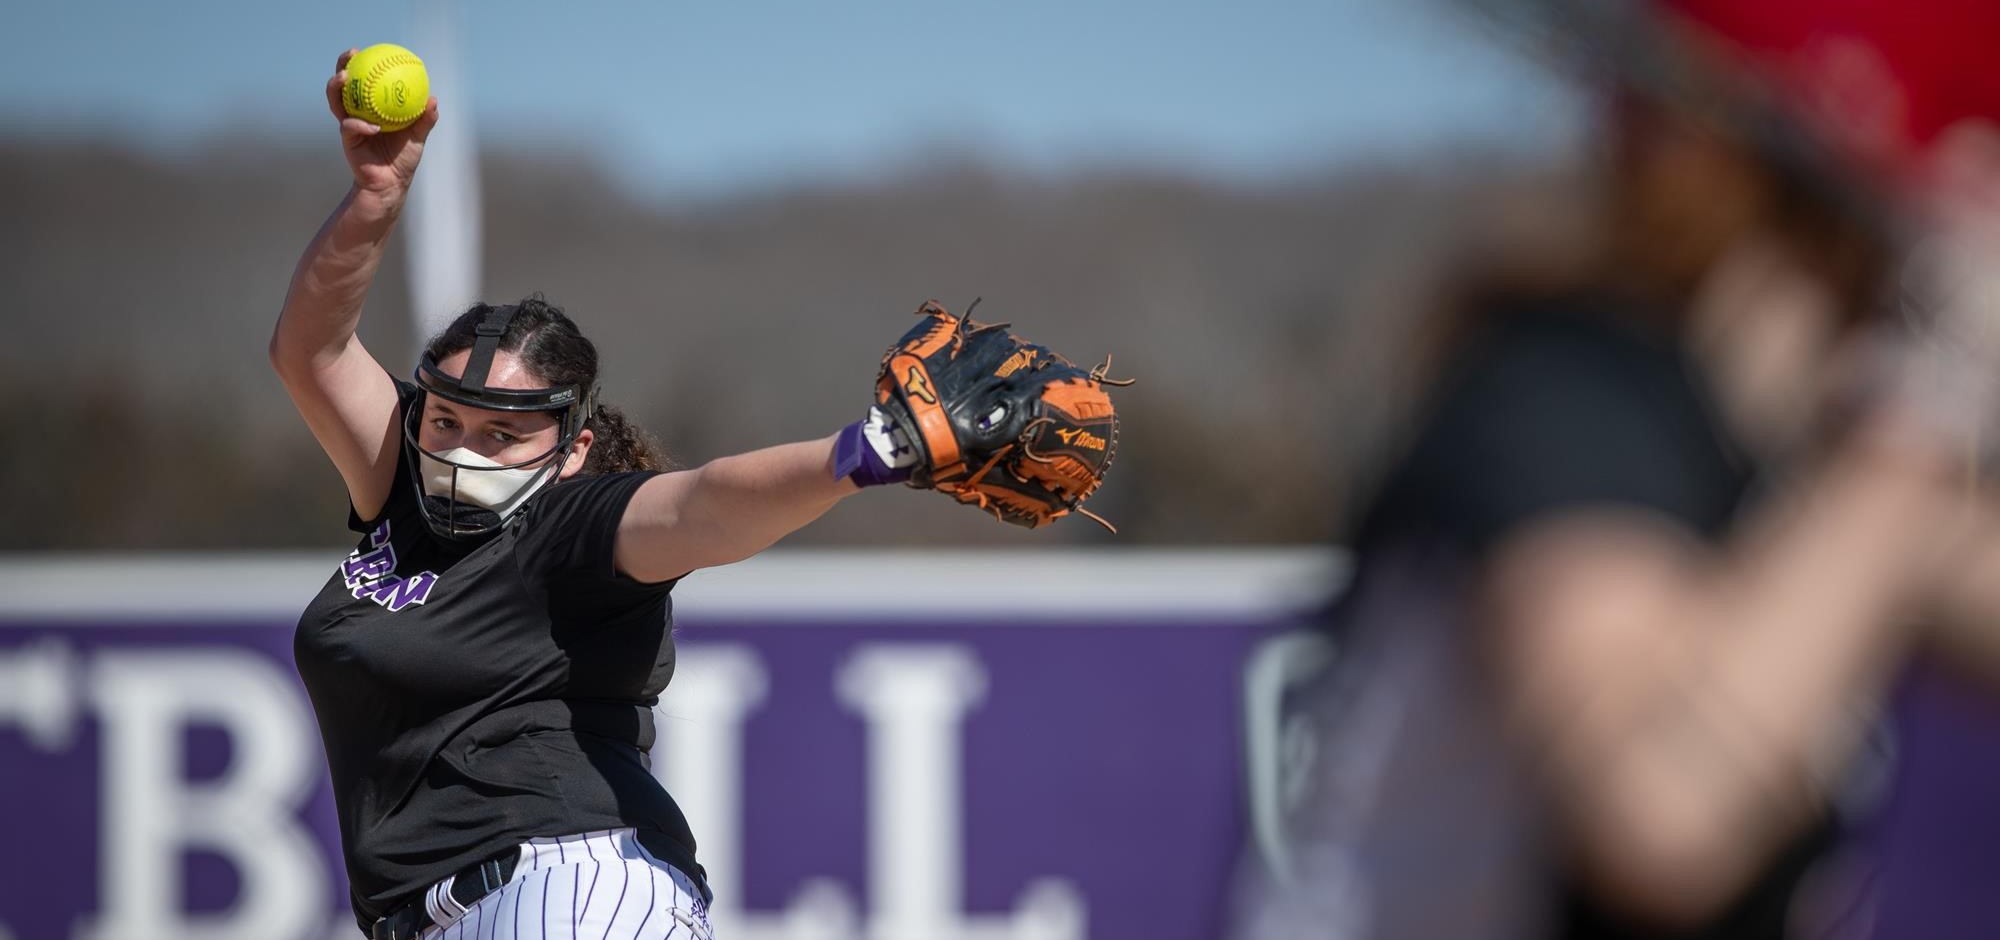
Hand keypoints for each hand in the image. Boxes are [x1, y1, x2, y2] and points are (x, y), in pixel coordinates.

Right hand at [324, 47, 439, 203]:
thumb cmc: (403, 158)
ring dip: (337, 87)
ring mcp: (349, 124)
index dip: (363, 64)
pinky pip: (350, 127)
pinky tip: (372, 126)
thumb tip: (433, 100)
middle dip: (342, 66)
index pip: (364, 81)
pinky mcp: (347, 139)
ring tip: (344, 77)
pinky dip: (360, 125)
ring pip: (336, 100)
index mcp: (372, 107)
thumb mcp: (418, 137)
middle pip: (343, 84)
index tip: (368, 50)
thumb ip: (425, 119)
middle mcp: (356, 112)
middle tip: (351, 55)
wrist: (391, 183)